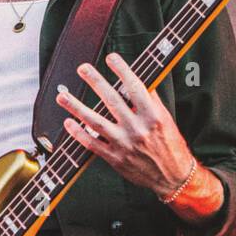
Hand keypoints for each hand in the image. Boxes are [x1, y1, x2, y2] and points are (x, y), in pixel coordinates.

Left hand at [55, 52, 195, 195]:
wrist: (173, 178)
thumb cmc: (170, 146)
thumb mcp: (166, 120)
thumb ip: (151, 101)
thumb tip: (138, 80)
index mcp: (153, 116)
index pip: (135, 87)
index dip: (122, 70)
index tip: (111, 58)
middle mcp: (137, 129)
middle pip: (111, 100)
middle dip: (95, 82)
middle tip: (82, 69)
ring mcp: (124, 144)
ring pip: (95, 122)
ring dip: (76, 107)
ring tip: (62, 96)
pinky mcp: (115, 158)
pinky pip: (92, 144)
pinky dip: (78, 134)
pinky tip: (68, 123)